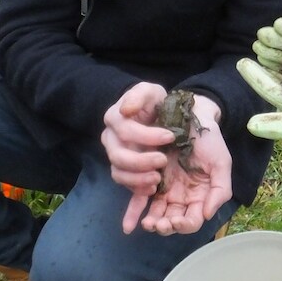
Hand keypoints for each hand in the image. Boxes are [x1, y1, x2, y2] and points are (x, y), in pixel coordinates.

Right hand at [101, 82, 170, 196]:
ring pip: (119, 173)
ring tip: (157, 179)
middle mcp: (111, 140)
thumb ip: (139, 95)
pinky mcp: (124, 171)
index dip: (147, 136)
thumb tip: (125, 109)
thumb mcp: (149, 91)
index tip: (170, 136)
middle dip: (141, 161)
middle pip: (118, 156)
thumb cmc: (153, 102)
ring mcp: (116, 156)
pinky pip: (125, 184)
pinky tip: (153, 189)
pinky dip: (137, 189)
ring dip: (138, 179)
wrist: (156, 116)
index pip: (125, 130)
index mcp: (115, 119)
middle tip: (163, 160)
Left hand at [102, 87, 232, 234]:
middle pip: (172, 221)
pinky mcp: (148, 177)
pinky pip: (140, 198)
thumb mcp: (221, 163)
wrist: (192, 117)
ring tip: (147, 223)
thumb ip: (220, 190)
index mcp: (200, 196)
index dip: (185, 225)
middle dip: (165, 227)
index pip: (193, 220)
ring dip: (152, 222)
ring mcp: (165, 188)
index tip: (177, 219)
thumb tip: (206, 214)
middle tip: (158, 224)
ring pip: (157, 213)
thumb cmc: (209, 141)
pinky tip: (129, 225)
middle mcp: (181, 196)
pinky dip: (135, 212)